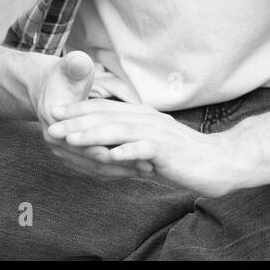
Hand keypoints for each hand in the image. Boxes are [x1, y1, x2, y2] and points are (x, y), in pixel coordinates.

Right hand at [33, 51, 153, 180]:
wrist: (48, 87)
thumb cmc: (64, 74)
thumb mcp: (69, 66)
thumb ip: (75, 66)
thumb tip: (80, 63)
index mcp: (55, 122)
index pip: (87, 142)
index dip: (113, 146)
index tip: (139, 149)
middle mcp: (56, 141)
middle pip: (93, 159)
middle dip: (122, 164)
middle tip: (151, 166)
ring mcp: (63, 150)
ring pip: (95, 167)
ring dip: (121, 170)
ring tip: (149, 170)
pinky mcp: (72, 155)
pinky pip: (94, 167)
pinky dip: (114, 169)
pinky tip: (135, 169)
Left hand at [47, 98, 242, 197]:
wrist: (218, 162)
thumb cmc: (182, 155)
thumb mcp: (152, 142)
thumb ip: (130, 139)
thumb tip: (106, 143)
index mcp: (142, 115)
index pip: (105, 108)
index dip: (79, 108)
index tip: (55, 111)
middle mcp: (147, 119)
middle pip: (107, 116)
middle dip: (77, 120)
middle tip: (52, 124)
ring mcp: (158, 134)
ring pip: (120, 130)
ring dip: (93, 133)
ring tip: (70, 138)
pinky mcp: (168, 151)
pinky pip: (144, 149)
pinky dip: (126, 151)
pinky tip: (109, 156)